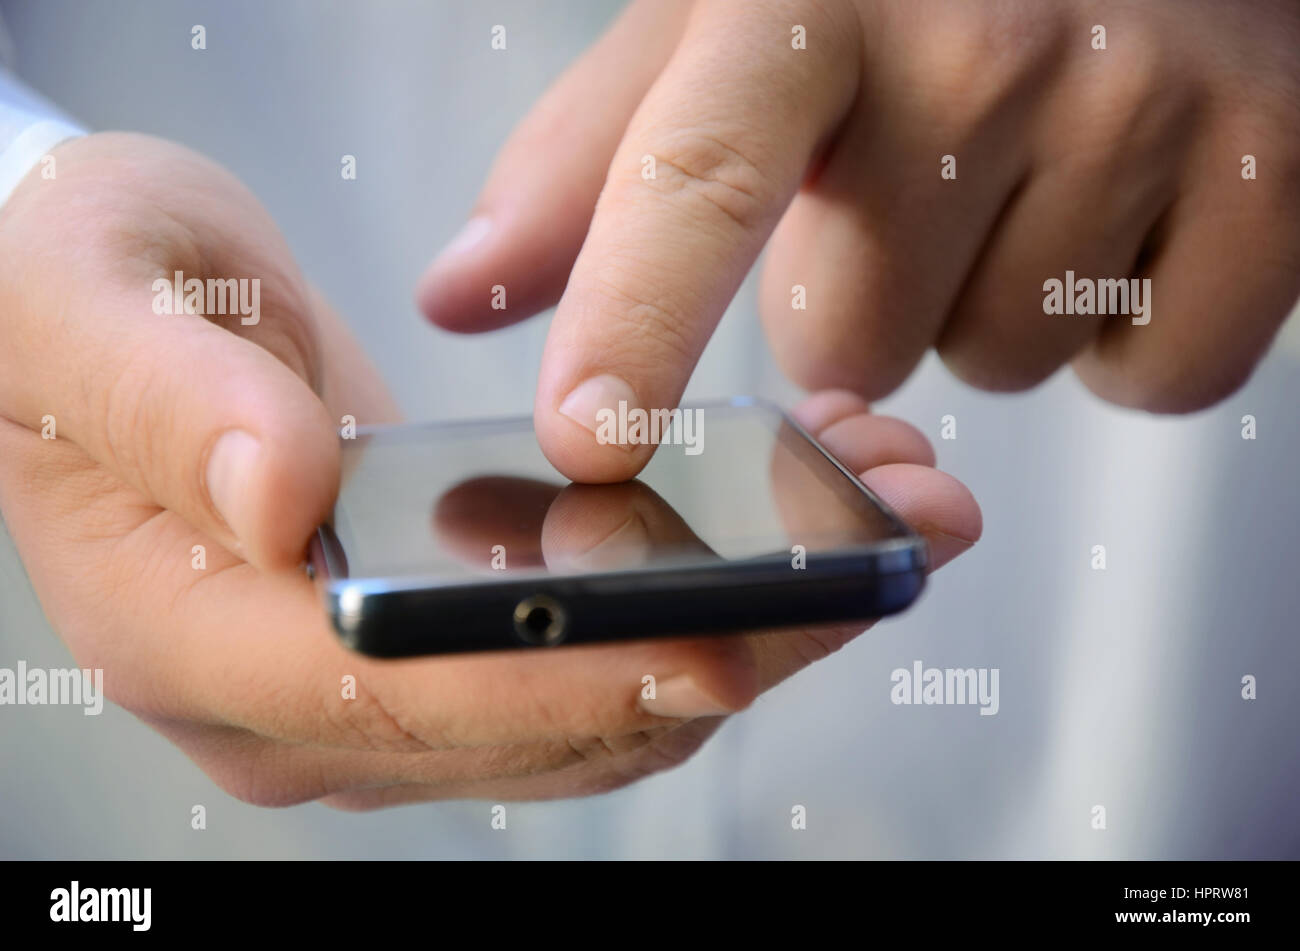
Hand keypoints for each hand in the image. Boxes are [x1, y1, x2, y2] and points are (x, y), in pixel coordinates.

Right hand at [0, 139, 977, 808]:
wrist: (116, 326)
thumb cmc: (81, 305)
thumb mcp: (89, 306)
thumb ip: (173, 406)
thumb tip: (284, 494)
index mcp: (194, 635)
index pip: (399, 695)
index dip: (562, 682)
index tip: (718, 641)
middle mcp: (296, 702)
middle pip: (538, 729)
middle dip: (724, 649)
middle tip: (880, 553)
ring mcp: (378, 695)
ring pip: (598, 714)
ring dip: (752, 629)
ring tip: (879, 522)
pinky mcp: (445, 654)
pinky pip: (598, 664)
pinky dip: (709, 606)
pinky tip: (792, 525)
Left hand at [418, 0, 1299, 481]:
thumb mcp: (733, 27)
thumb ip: (591, 164)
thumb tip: (464, 297)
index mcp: (811, 0)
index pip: (697, 179)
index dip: (635, 324)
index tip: (590, 441)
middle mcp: (983, 43)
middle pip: (853, 343)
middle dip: (864, 302)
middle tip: (911, 188)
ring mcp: (1141, 104)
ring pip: (994, 363)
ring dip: (987, 304)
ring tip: (1021, 179)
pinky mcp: (1269, 179)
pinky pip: (1151, 374)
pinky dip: (1120, 334)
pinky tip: (1117, 220)